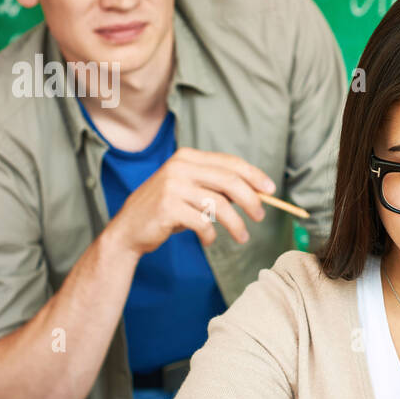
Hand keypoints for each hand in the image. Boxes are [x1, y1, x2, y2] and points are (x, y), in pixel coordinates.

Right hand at [105, 147, 273, 255]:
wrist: (129, 230)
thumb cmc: (167, 210)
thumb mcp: (191, 191)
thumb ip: (217, 187)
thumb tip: (258, 192)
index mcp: (188, 157)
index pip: (230, 163)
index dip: (254, 175)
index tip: (271, 190)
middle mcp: (179, 167)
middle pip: (229, 182)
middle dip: (251, 200)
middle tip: (260, 216)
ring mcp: (172, 186)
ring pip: (220, 205)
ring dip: (236, 224)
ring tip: (242, 237)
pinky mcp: (168, 208)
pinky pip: (203, 223)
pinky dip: (210, 235)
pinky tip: (208, 240)